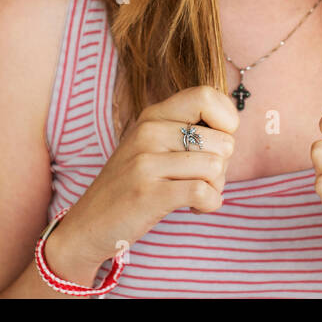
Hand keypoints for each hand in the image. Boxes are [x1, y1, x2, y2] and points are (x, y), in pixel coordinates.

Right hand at [52, 85, 238, 277]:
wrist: (88, 225)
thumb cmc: (132, 185)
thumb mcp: (152, 145)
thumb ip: (185, 129)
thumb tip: (233, 124)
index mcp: (153, 115)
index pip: (208, 95)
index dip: (227, 121)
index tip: (217, 143)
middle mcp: (149, 131)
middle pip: (223, 140)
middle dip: (222, 167)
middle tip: (199, 179)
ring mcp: (146, 162)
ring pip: (216, 167)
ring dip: (215, 188)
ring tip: (194, 194)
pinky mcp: (148, 194)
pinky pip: (204, 193)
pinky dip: (209, 205)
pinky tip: (194, 208)